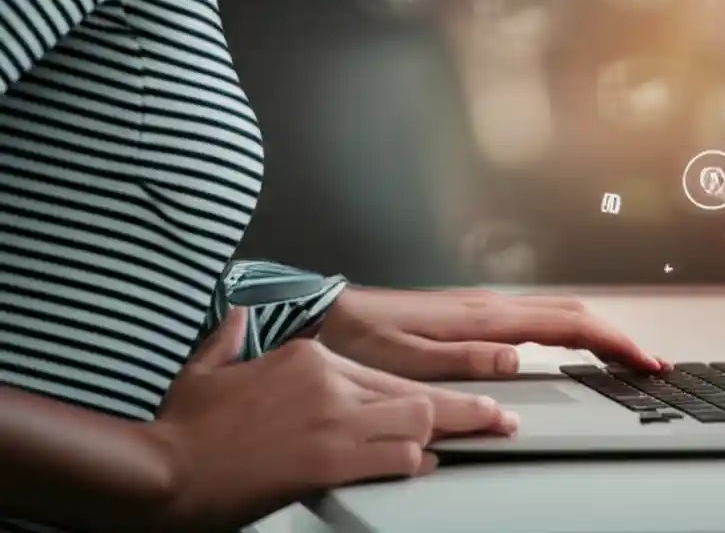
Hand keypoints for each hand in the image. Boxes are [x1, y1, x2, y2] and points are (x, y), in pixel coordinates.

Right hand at [149, 308, 517, 531]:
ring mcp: (332, 418)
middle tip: (499, 418)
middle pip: (415, 392)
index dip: (423, 390)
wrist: (164, 469)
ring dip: (444, 436)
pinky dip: (418, 462)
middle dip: (463, 407)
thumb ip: (230, 338)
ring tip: (481, 438)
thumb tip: (235, 316)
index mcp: (309, 356)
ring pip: (415, 421)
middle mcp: (329, 380)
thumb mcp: (206, 368)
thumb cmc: (184, 428)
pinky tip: (432, 464)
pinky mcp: (330, 459)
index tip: (446, 400)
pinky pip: (396, 456)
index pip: (386, 371)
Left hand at [318, 287, 668, 380]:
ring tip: (622, 355)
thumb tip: (517, 359)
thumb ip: (465, 361)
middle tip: (650, 362)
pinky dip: (568, 331)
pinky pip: (537, 318)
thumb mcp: (409, 361)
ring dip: (596, 332)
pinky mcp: (474, 314)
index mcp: (485, 318)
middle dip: (618, 336)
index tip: (644, 360)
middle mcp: (491, 306)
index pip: (568, 326)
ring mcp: (484, 307)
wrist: (330, 316)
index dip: (614, 342)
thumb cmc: (363, 341)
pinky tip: (570, 345)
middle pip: (574, 314)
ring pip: (558, 313)